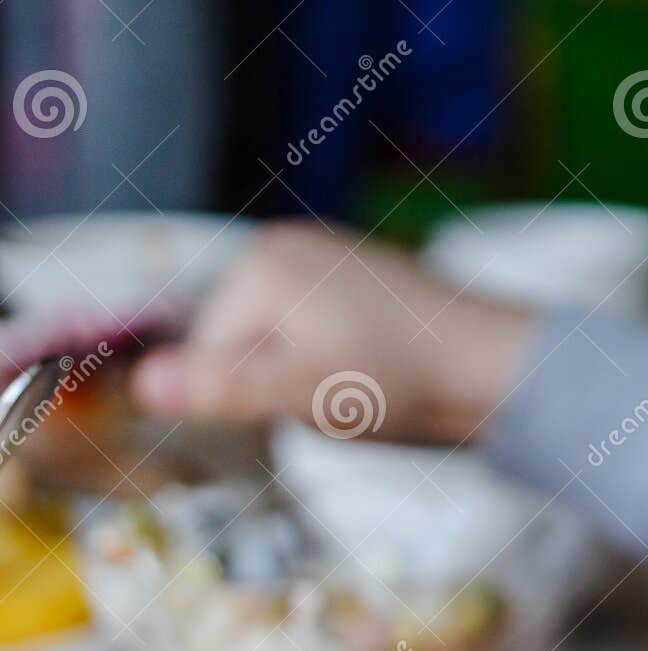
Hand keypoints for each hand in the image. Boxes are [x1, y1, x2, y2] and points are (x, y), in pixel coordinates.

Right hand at [132, 221, 533, 441]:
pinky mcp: (361, 277)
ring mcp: (327, 255)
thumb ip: (224, 387)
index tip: (309, 401)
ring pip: (281, 344)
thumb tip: (143, 384)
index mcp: (262, 263)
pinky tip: (379, 371)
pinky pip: (318, 334)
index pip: (210, 349)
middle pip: (243, 342)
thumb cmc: (400, 377)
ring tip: (365, 383)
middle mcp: (288, 244)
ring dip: (311, 377)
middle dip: (280, 382)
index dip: (249, 394)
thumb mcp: (303, 390)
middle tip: (344, 394)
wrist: (495, 364)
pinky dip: (339, 361)